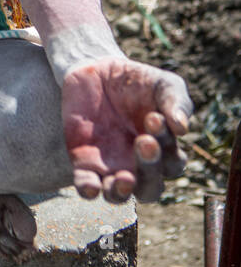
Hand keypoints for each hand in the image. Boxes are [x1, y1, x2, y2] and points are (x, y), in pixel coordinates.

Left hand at [62, 57, 192, 202]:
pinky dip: (89, 190)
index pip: (172, 163)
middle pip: (150, 187)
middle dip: (149, 169)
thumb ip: (176, 102)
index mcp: (164, 151)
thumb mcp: (163, 85)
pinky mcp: (84, 162)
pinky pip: (87, 186)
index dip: (167, 148)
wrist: (98, 71)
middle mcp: (139, 166)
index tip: (154, 117)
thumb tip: (182, 127)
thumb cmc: (139, 83)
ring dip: (122, 192)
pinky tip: (91, 186)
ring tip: (124, 179)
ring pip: (119, 195)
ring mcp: (111, 167)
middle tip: (144, 142)